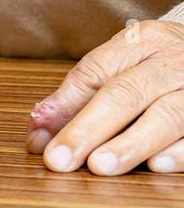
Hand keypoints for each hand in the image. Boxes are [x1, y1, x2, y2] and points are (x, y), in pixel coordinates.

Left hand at [27, 19, 183, 174]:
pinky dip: (179, 151)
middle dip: (90, 128)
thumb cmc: (158, 64)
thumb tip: (38, 132)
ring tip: (100, 165)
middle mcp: (172, 62)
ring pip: (166, 115)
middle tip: (61, 158)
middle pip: (126, 93)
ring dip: (131, 143)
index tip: (41, 139)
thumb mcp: (121, 64)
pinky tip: (156, 165)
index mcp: (141, 42)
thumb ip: (77, 97)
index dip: (65, 106)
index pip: (96, 71)